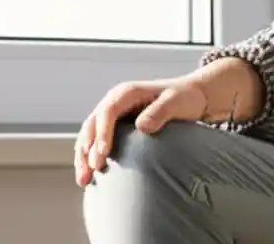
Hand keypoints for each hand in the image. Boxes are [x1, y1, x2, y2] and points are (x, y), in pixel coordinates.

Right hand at [74, 77, 207, 186]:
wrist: (190, 98)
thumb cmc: (184, 99)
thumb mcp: (176, 102)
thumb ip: (160, 112)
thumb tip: (141, 127)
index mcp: (126, 93)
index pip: (107, 112)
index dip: (102, 132)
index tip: (102, 153)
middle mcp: (114, 102)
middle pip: (92, 125)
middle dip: (87, 149)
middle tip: (90, 173)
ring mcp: (112, 116)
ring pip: (89, 135)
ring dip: (83, 157)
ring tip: (83, 181)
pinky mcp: (114, 129)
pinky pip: (95, 143)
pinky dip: (89, 158)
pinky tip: (90, 176)